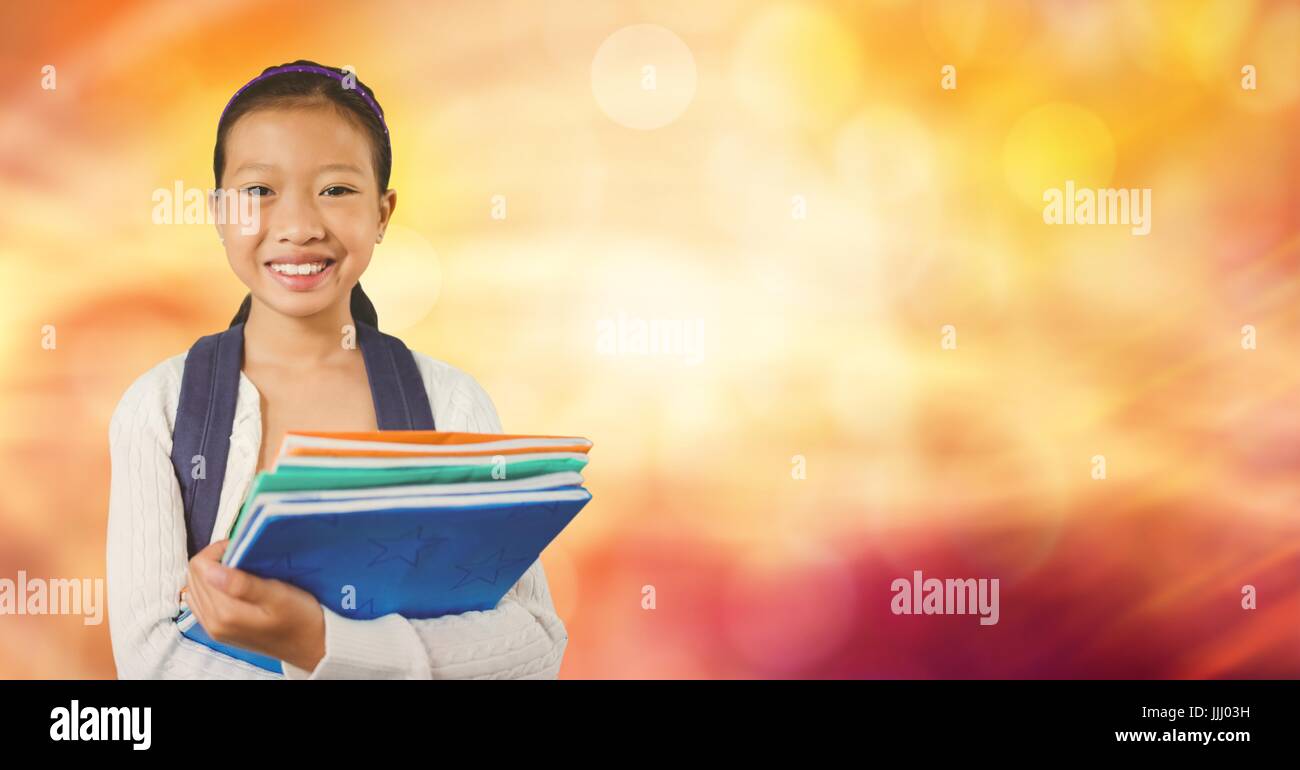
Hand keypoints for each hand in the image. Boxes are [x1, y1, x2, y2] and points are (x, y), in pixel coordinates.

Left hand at [184, 539, 325, 671]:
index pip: (200, 567)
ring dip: (211, 572)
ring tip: (238, 569)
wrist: (310, 645)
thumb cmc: (301, 619)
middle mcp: (213, 623)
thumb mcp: (278, 596)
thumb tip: (210, 570)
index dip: (219, 550)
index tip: (242, 548)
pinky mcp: (217, 629)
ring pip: (194, 586)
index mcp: (226, 613)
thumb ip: (243, 584)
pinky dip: (211, 586)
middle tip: (242, 556)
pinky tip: (231, 584)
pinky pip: (200, 600)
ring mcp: (213, 628)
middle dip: (215, 560)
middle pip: (194, 575)